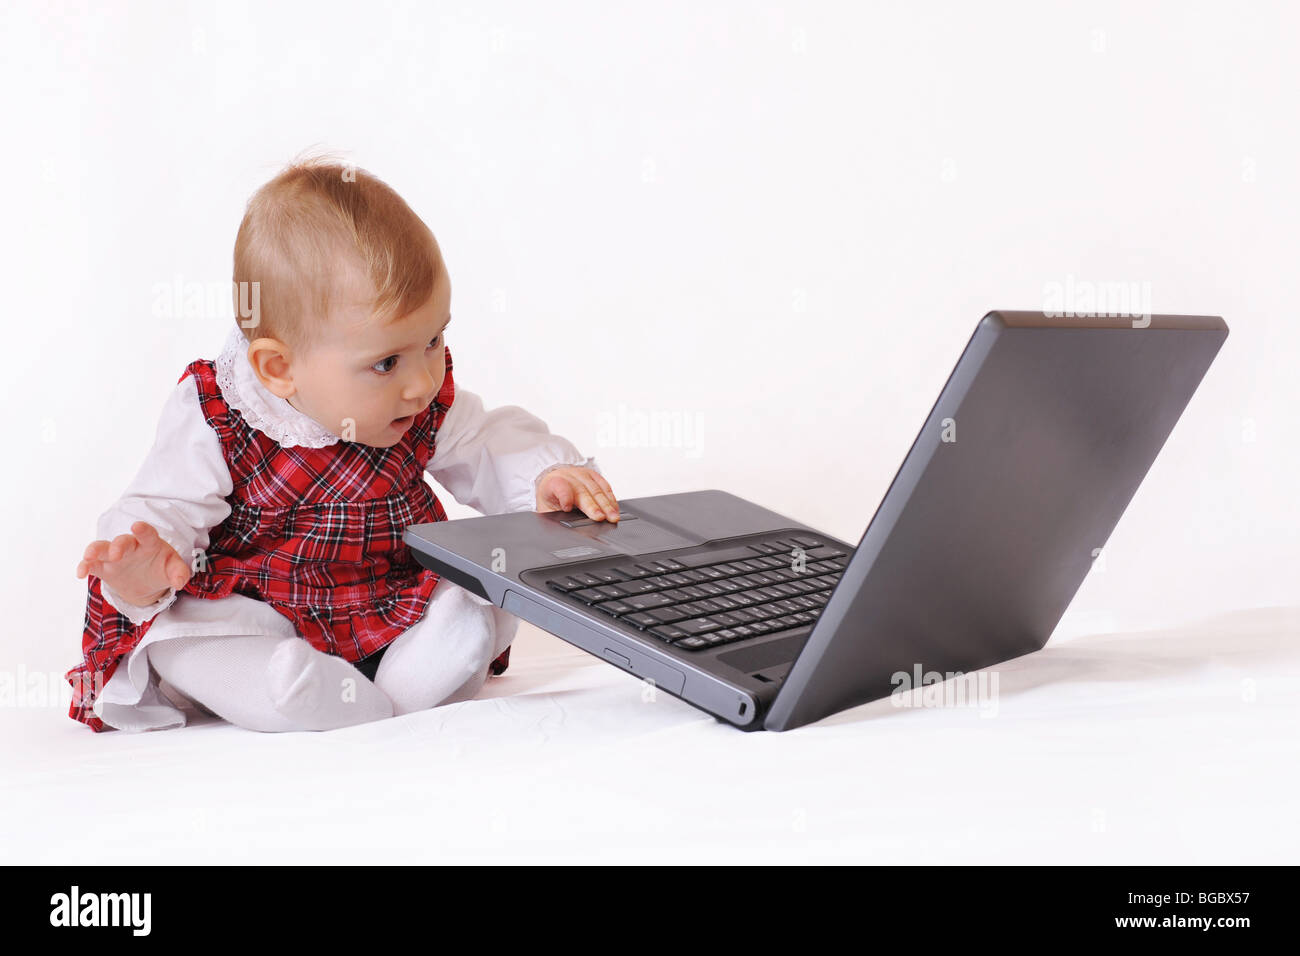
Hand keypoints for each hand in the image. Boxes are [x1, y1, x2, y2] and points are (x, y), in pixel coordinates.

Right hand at [75, 520, 192, 606]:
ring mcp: (115, 556)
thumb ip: (179, 573)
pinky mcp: (103, 567)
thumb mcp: (174, 570)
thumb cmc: (162, 568)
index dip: (143, 530)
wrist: (147, 582)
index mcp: (150, 543)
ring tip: (89, 557)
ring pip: (101, 548)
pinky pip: (91, 564)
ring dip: (94, 551)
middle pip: (122, 541)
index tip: (137, 526)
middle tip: (116, 554)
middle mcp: (130, 547)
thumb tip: (180, 581)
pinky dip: (84, 566)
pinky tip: (81, 573)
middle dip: (118, 546)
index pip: (147, 534)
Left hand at [536, 466, 619, 522]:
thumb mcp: (546, 508)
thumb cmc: (551, 497)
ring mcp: (582, 474)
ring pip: (596, 489)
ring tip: (612, 517)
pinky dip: (611, 498)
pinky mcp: (594, 475)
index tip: (568, 508)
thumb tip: (562, 531)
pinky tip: (614, 508)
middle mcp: (568, 476)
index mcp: (552, 483)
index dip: (564, 497)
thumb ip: (553, 517)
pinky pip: (605, 486)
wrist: (555, 480)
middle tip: (600, 518)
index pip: (559, 488)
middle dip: (592, 506)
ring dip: (606, 504)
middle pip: (582, 491)